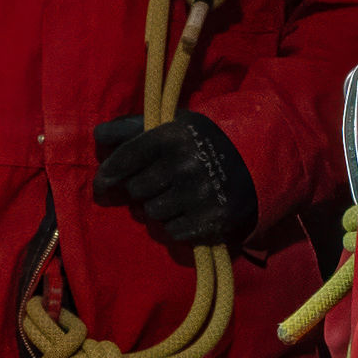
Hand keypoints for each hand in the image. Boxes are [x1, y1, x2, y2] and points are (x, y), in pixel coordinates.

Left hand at [92, 114, 254, 245]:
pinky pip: (171, 232)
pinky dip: (174, 225)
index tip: (103, 184)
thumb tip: (98, 135)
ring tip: (172, 197)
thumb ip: (133, 127)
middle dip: (138, 191)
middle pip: (136, 191)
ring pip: (152, 214)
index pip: (126, 159)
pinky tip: (187, 212)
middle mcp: (185, 165)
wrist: (259, 159)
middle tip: (152, 186)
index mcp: (172, 137)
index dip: (108, 174)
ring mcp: (199, 195)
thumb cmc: (205, 141)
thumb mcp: (173, 124)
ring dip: (155, 209)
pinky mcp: (211, 221)